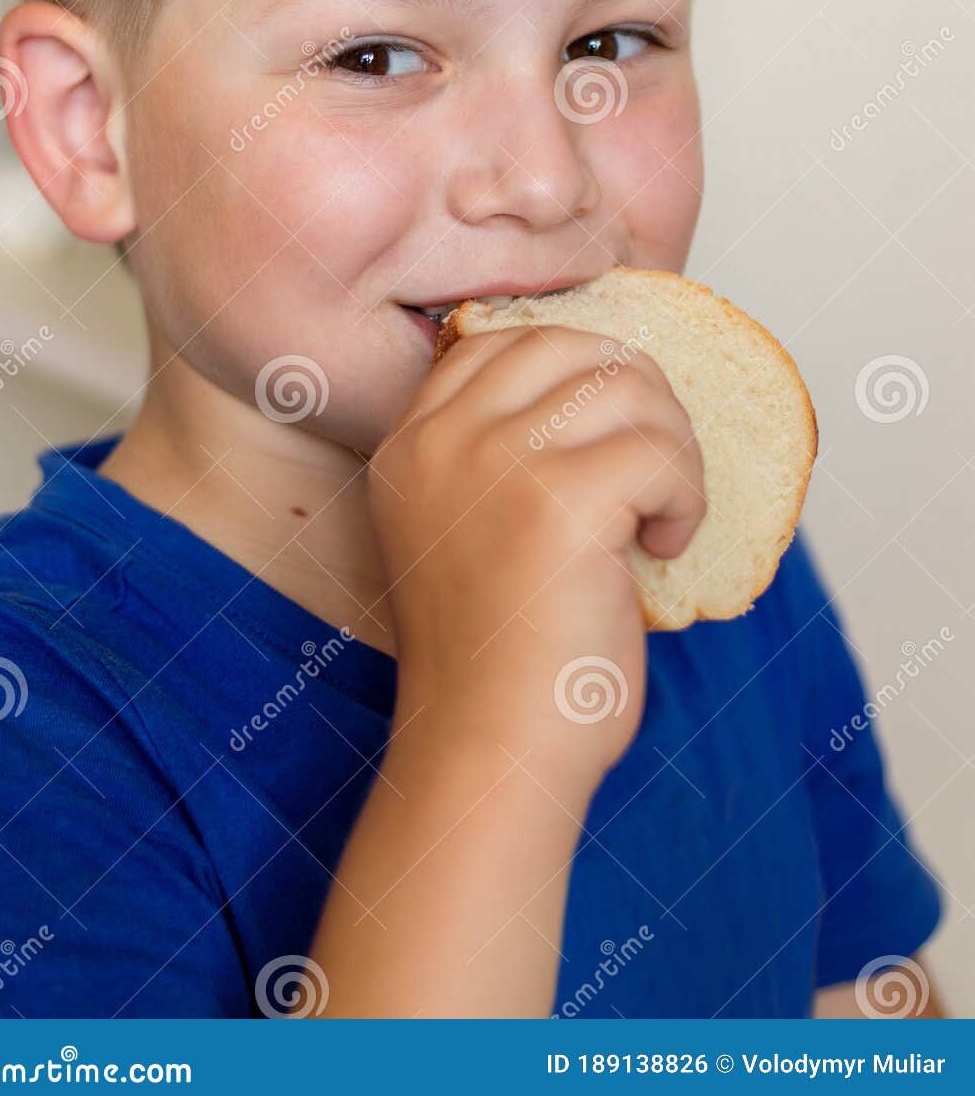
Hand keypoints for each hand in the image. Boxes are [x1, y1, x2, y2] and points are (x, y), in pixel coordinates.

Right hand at [368, 325, 705, 791]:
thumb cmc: (499, 660)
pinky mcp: (559, 501)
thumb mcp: (468, 530)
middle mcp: (441, 440)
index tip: (611, 429)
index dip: (576, 367)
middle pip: (569, 344)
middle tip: (652, 471)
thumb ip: (500, 453)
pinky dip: (685, 496)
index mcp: (410, 444)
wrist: (491, 756)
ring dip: (671, 450)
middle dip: (636, 397)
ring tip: (659, 518)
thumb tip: (608, 381)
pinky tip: (662, 547)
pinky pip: (659, 452)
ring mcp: (495, 463)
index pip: (502, 340)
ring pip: (628, 388)